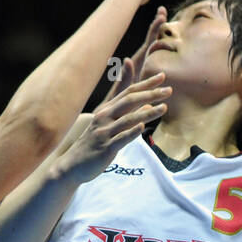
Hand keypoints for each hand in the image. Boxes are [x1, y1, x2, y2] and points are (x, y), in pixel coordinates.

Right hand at [59, 68, 171, 183]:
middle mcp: (105, 117)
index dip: (146, 83)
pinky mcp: (105, 148)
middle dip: (150, 93)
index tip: (162, 76)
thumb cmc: (95, 145)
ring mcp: (105, 132)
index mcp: (107, 110)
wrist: (73, 165)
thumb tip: (148, 106)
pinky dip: (131, 132)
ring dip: (147, 112)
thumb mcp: (111, 127)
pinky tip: (142, 127)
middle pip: (130, 100)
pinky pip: (120, 138)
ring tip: (164, 107)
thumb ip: (129, 115)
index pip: (129, 92)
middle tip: (169, 89)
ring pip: (128, 119)